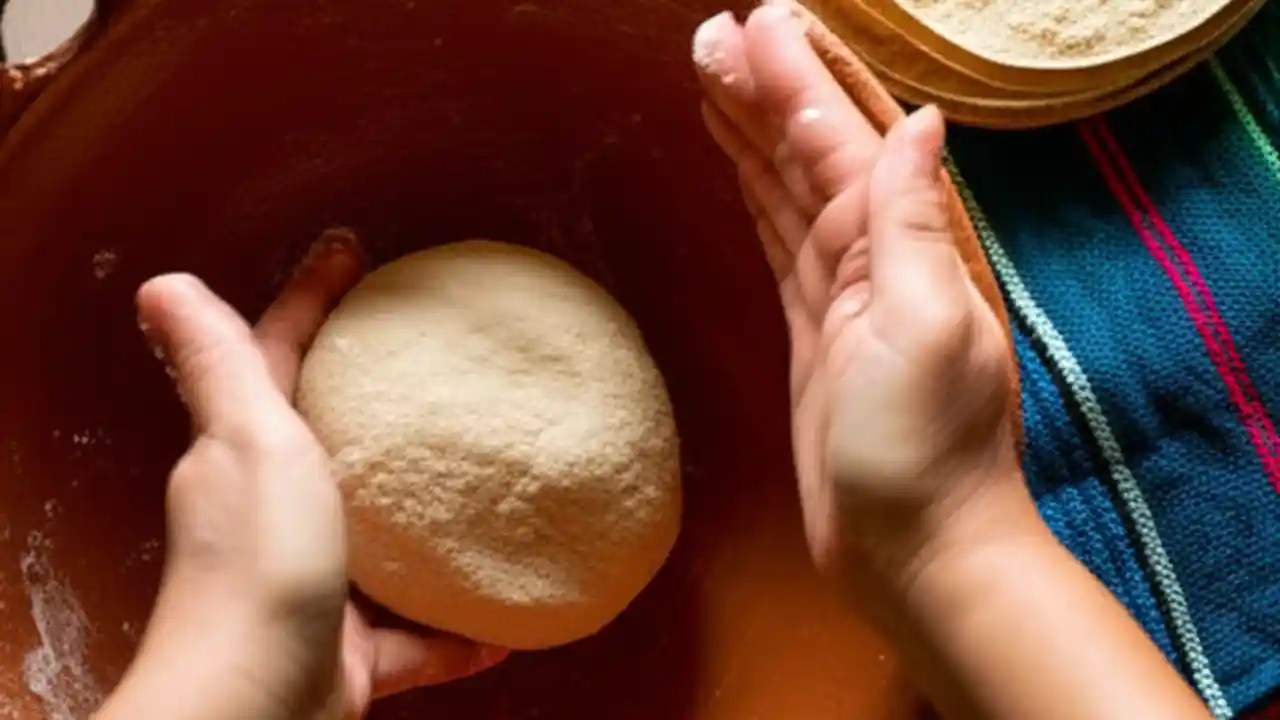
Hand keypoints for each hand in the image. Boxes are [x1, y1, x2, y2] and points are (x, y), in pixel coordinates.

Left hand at [97, 231, 506, 719]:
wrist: (257, 708)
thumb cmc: (257, 567)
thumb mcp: (249, 444)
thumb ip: (221, 367)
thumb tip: (163, 284)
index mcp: (247, 454)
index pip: (275, 353)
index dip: (311, 297)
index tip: (355, 252)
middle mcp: (274, 517)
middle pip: (330, 441)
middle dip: (377, 403)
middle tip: (437, 366)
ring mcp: (313, 586)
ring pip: (380, 541)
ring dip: (428, 522)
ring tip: (488, 490)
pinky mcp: (348, 653)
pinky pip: (414, 635)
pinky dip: (455, 631)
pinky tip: (503, 622)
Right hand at [694, 6, 1027, 585]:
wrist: (915, 551)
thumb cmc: (922, 451)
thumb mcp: (925, 327)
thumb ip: (914, 224)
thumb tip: (920, 122)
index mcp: (910, 245)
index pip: (844, 140)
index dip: (797, 82)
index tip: (751, 25)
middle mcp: (880, 256)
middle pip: (812, 152)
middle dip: (765, 92)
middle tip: (710, 36)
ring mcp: (844, 292)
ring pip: (790, 188)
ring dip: (754, 132)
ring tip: (712, 77)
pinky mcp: (815, 330)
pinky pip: (779, 239)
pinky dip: (758, 193)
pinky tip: (737, 161)